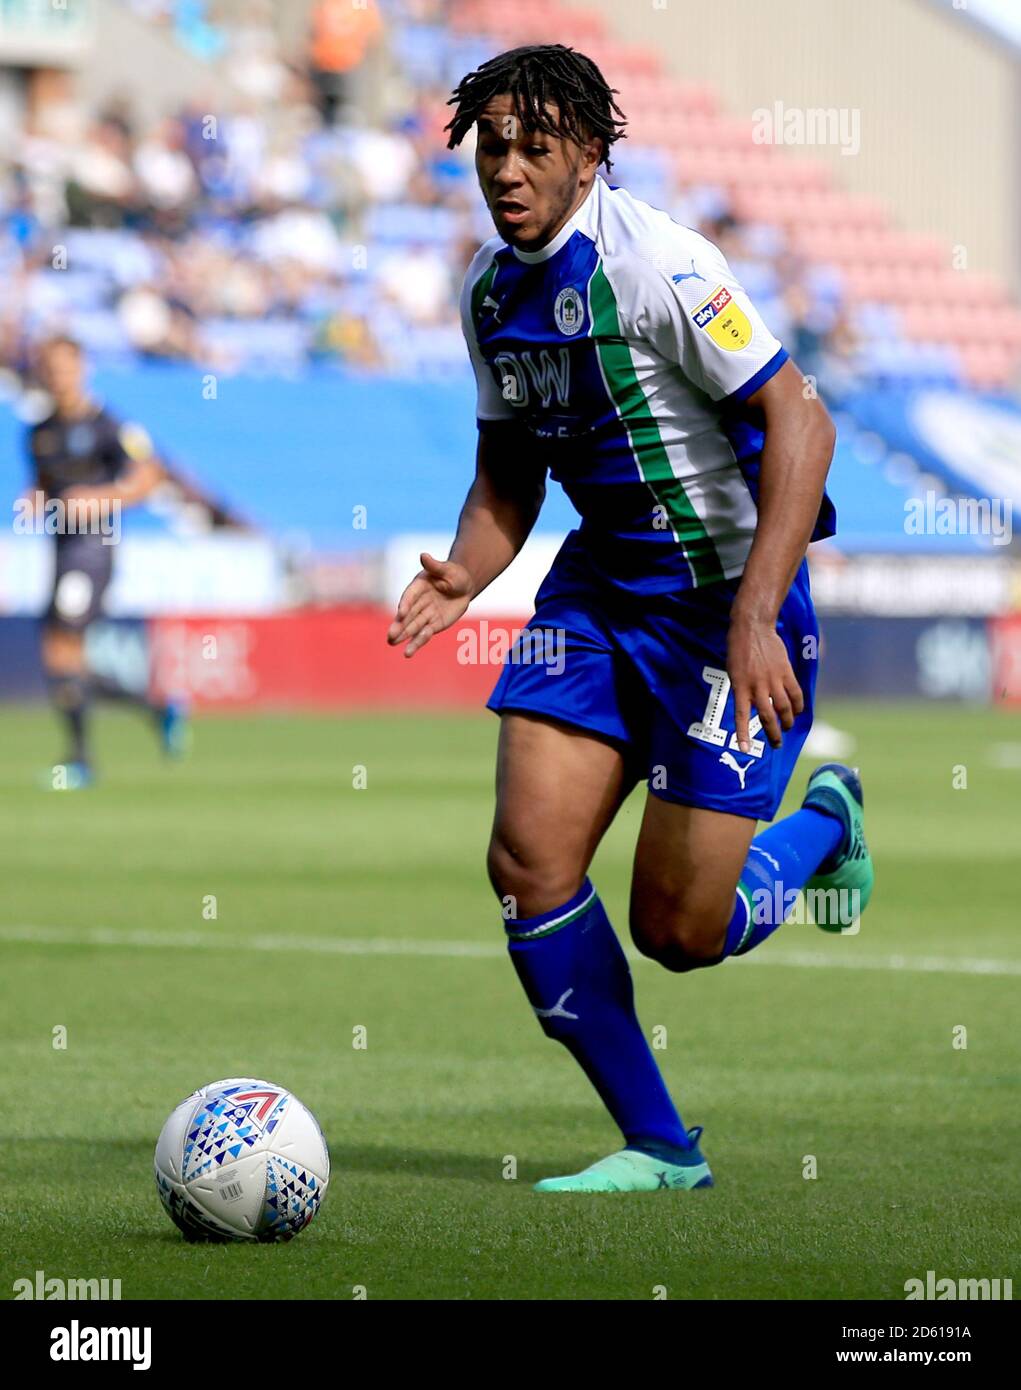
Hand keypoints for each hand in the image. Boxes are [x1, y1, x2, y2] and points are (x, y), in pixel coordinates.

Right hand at [386, 552, 473, 657]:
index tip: (401, 613)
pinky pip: (424, 634)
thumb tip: (423, 555)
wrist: (464, 587)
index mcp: (419, 586)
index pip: (410, 596)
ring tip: (391, 643)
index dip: (405, 604)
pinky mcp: (433, 625)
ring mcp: (425, 614)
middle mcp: (418, 602)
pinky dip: (417, 643)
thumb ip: (435, 565)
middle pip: (408, 614)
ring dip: (403, 635)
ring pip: (413, 626)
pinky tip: (408, 652)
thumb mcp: (448, 569)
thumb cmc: (455, 574)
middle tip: (390, 635)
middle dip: (399, 625)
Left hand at [727, 615, 802, 751]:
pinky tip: (797, 712)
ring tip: (786, 728)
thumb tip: (752, 708)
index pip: (741, 716)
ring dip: (787, 721)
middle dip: (773, 734)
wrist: (753, 628)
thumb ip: (743, 690)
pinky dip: (798, 706)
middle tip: (777, 745)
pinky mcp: (786, 672)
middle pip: (767, 716)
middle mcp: (757, 686)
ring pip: (784, 708)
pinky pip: (795, 694)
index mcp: (740, 687)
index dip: (743, 734)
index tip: (744, 750)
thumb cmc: (739, 650)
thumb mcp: (734, 672)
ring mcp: (773, 680)